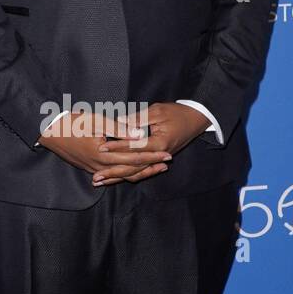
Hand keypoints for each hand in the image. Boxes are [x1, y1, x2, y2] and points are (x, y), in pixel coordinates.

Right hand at [37, 107, 172, 185]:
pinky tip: (132, 173)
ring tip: (155, 169)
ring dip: (140, 172)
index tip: (167, 155)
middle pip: (131, 170)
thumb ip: (120, 129)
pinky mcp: (90, 168)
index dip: (152, 156)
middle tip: (167, 164)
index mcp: (104, 154)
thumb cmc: (72, 122)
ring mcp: (94, 169)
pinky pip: (112, 175)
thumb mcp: (97, 120)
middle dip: (150, 167)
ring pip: (122, 175)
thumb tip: (140, 134)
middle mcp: (101, 166)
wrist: (48, 132)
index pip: (135, 157)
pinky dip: (124, 175)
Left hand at [89, 102, 208, 185]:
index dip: (116, 147)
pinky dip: (127, 174)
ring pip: (136, 172)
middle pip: (133, 166)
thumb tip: (119, 122)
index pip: (133, 147)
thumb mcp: (157, 111)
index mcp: (159, 143)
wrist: (197, 119)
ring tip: (100, 182)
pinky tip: (115, 178)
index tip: (101, 148)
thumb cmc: (177, 112)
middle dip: (113, 172)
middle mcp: (159, 155)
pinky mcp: (158, 160)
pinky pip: (141, 170)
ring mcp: (159, 160)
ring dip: (118, 177)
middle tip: (95, 177)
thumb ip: (137, 119)